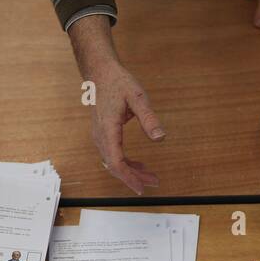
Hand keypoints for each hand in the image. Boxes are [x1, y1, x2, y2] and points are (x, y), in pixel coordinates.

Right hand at [68, 15, 163, 194]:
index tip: (142, 187)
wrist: (100, 73)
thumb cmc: (118, 82)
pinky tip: (137, 165)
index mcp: (108, 129)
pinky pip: (111, 155)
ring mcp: (99, 136)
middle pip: (114, 166)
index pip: (116, 161)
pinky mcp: (102, 135)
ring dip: (130, 171)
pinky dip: (124, 163)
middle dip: (133, 178)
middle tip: (153, 183)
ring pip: (112, 162)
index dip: (129, 177)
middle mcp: (100, 136)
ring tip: (149, 176)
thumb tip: (160, 138)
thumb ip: (149, 118)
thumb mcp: (138, 97)